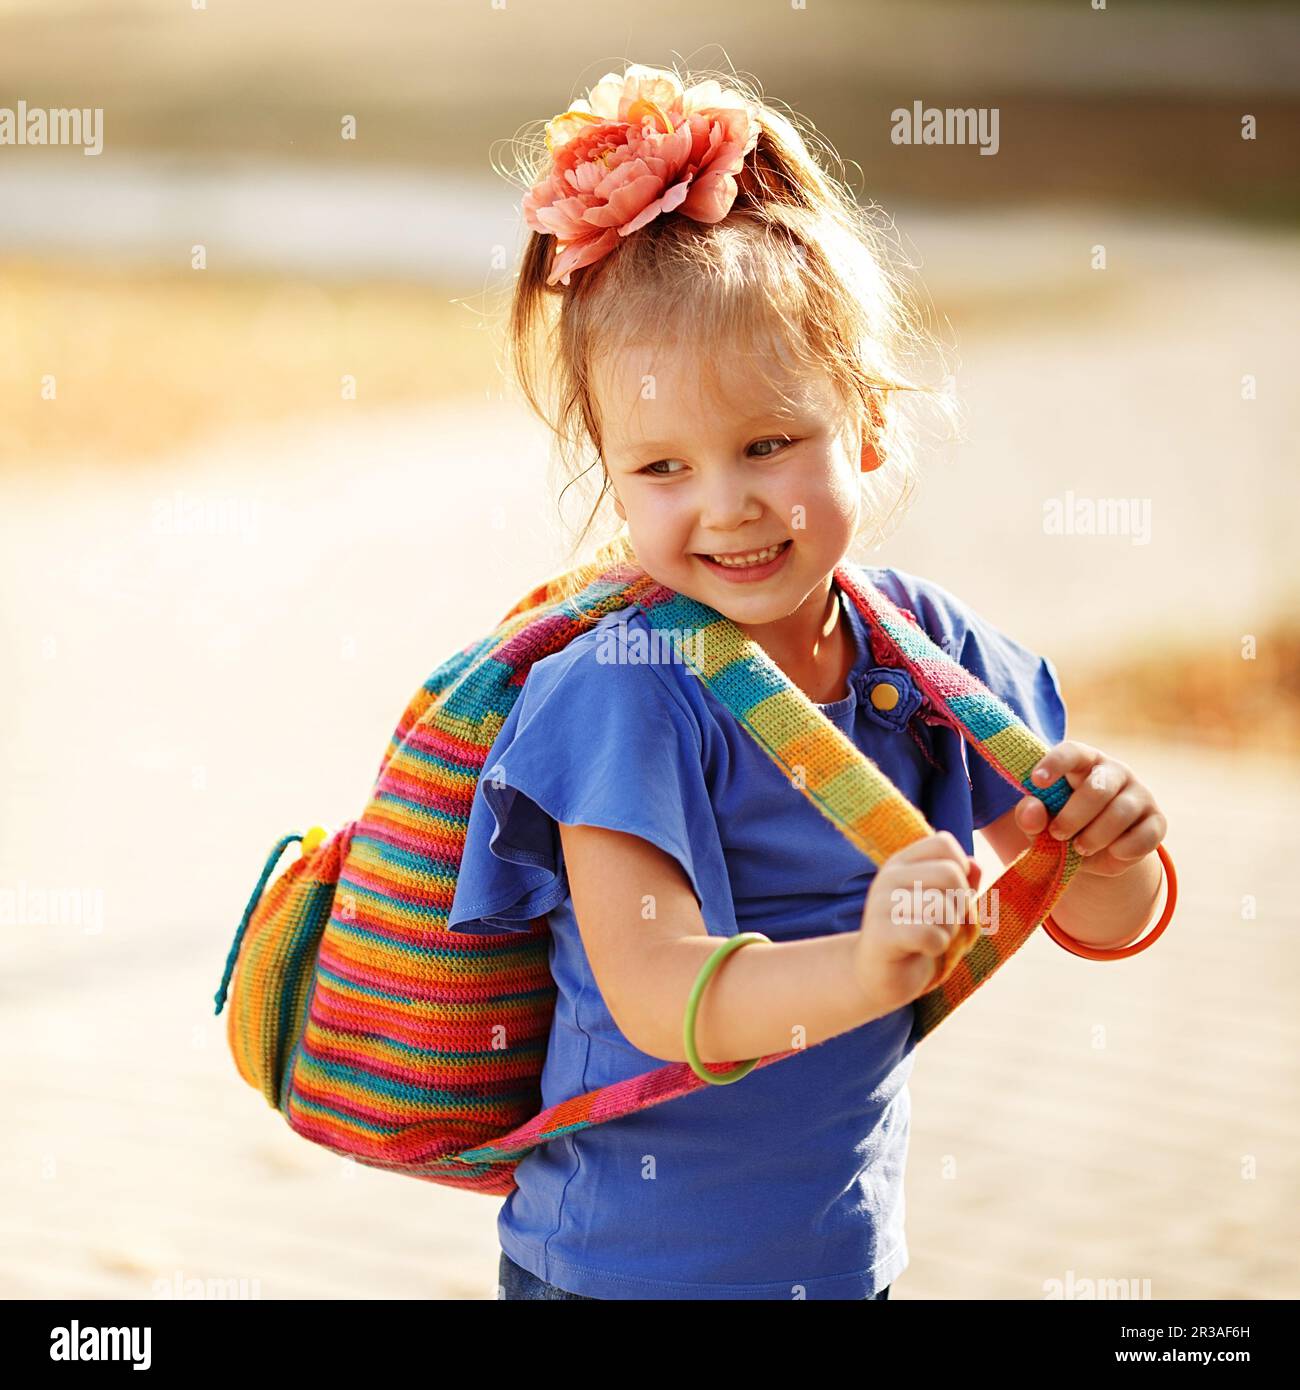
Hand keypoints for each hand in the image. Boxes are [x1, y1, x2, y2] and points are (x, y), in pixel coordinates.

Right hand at [855, 831, 982, 1012]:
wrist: (880, 977)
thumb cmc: (918, 938)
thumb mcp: (945, 906)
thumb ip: (962, 884)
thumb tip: (974, 864)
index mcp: (902, 862)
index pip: (943, 843)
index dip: (961, 870)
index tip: (950, 895)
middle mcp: (889, 876)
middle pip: (951, 873)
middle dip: (960, 904)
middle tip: (945, 923)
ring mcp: (881, 904)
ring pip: (942, 906)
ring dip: (949, 929)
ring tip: (933, 937)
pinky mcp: (880, 934)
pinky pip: (929, 934)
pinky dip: (938, 946)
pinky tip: (924, 950)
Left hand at [1017, 740, 1166, 877]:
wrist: (1095, 853)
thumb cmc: (1063, 826)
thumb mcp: (1040, 825)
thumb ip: (1030, 816)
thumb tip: (1031, 810)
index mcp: (1083, 762)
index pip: (1072, 752)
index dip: (1055, 763)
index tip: (1036, 782)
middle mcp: (1115, 772)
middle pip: (1098, 787)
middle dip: (1074, 816)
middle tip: (1058, 834)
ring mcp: (1140, 794)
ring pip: (1121, 811)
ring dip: (1096, 836)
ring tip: (1080, 848)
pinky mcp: (1156, 820)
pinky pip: (1146, 835)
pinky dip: (1125, 849)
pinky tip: (1112, 852)